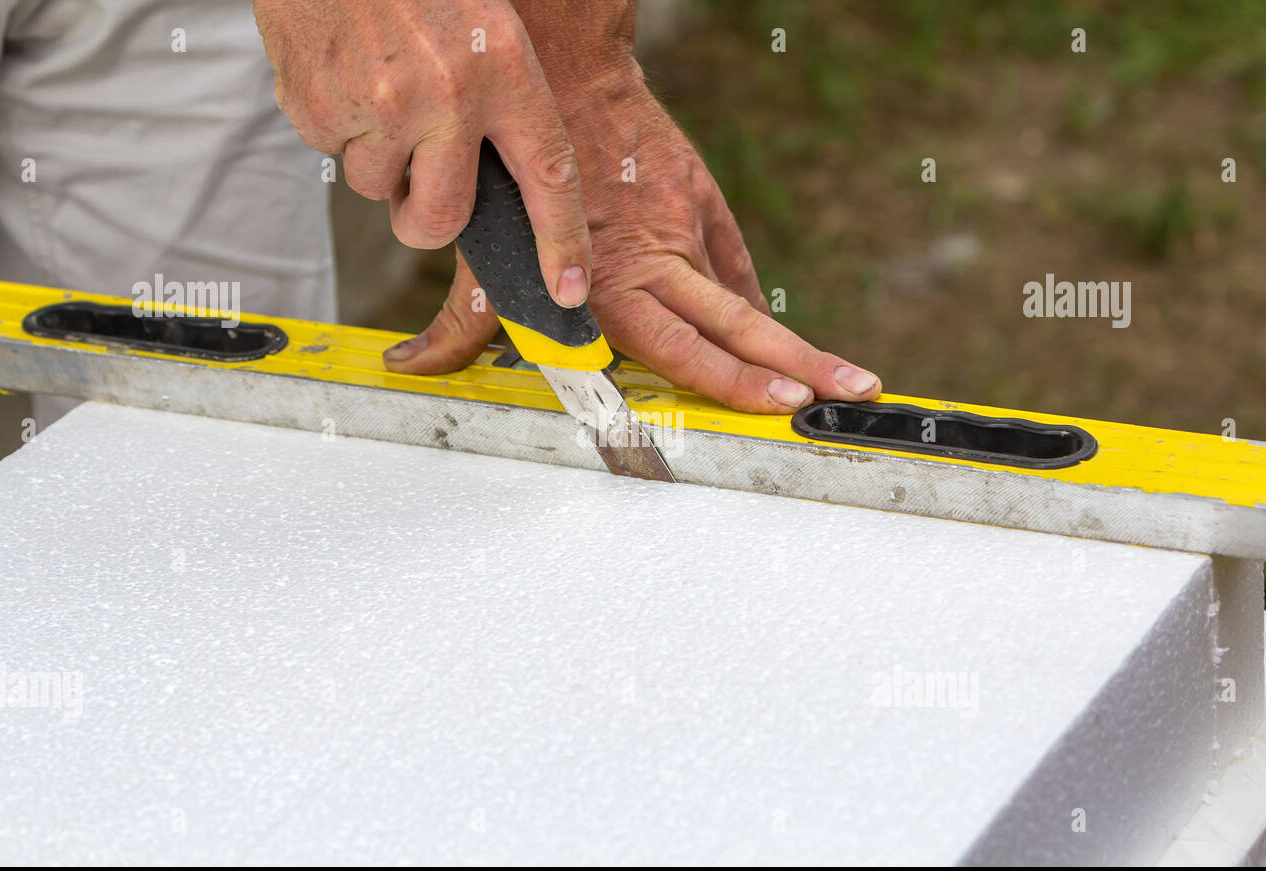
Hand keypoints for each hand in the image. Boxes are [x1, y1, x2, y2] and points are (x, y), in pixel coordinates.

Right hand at [252, 0, 591, 306]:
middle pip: (439, 220)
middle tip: (418, 189)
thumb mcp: (487, 19)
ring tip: (378, 84)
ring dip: (377, 155)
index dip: (560, 242)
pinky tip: (343, 68)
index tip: (567, 291)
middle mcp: (446, 93)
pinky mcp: (315, 104)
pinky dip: (336, 122)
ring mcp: (377, 103)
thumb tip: (510, 183)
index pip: (548, 176)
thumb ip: (501, 99)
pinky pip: (330, 149)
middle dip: (424, 220)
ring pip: (376, 186)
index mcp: (503, 66)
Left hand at [384, 78, 881, 411]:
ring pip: (746, 301)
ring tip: (850, 379)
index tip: (777, 407)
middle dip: (793, 368)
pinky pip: (731, 263)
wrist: (557, 69)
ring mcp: (685, 230)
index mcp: (606, 283)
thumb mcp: (483, 248)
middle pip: (736, 328)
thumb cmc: (515, 168)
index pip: (682, 350)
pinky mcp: (698, 200)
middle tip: (843, 399)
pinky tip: (777, 337)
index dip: (732, 383)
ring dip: (798, 344)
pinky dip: (749, 303)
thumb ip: (462, 321)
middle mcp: (654, 260)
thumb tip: (415, 365)